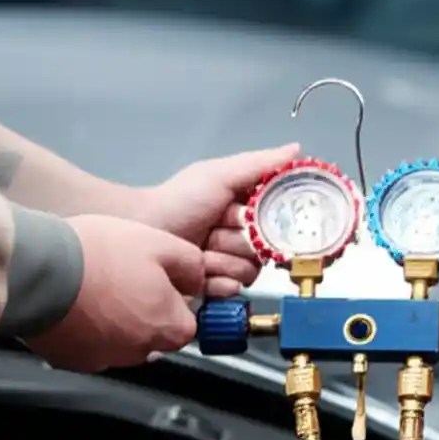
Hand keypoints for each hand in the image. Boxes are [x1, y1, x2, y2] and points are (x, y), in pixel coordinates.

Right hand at [25, 214, 204, 371]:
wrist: (36, 269)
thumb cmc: (99, 254)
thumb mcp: (161, 243)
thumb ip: (191, 266)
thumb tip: (198, 282)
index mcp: (168, 328)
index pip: (187, 323)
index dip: (174, 300)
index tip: (158, 282)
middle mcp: (140, 352)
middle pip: (153, 334)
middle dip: (144, 311)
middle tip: (122, 278)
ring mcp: (103, 360)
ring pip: (121, 341)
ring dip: (115, 321)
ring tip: (96, 287)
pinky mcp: (71, 360)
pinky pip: (89, 346)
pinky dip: (86, 329)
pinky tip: (76, 302)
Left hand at [138, 143, 299, 296]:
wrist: (141, 230)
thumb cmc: (178, 200)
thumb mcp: (219, 175)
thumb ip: (259, 164)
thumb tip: (298, 150)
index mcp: (246, 211)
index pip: (278, 222)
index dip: (268, 221)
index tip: (249, 216)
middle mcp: (241, 238)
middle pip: (265, 250)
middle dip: (238, 241)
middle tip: (214, 230)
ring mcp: (228, 263)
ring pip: (251, 271)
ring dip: (224, 260)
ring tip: (202, 250)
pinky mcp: (215, 286)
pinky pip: (234, 290)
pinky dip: (217, 281)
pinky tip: (200, 272)